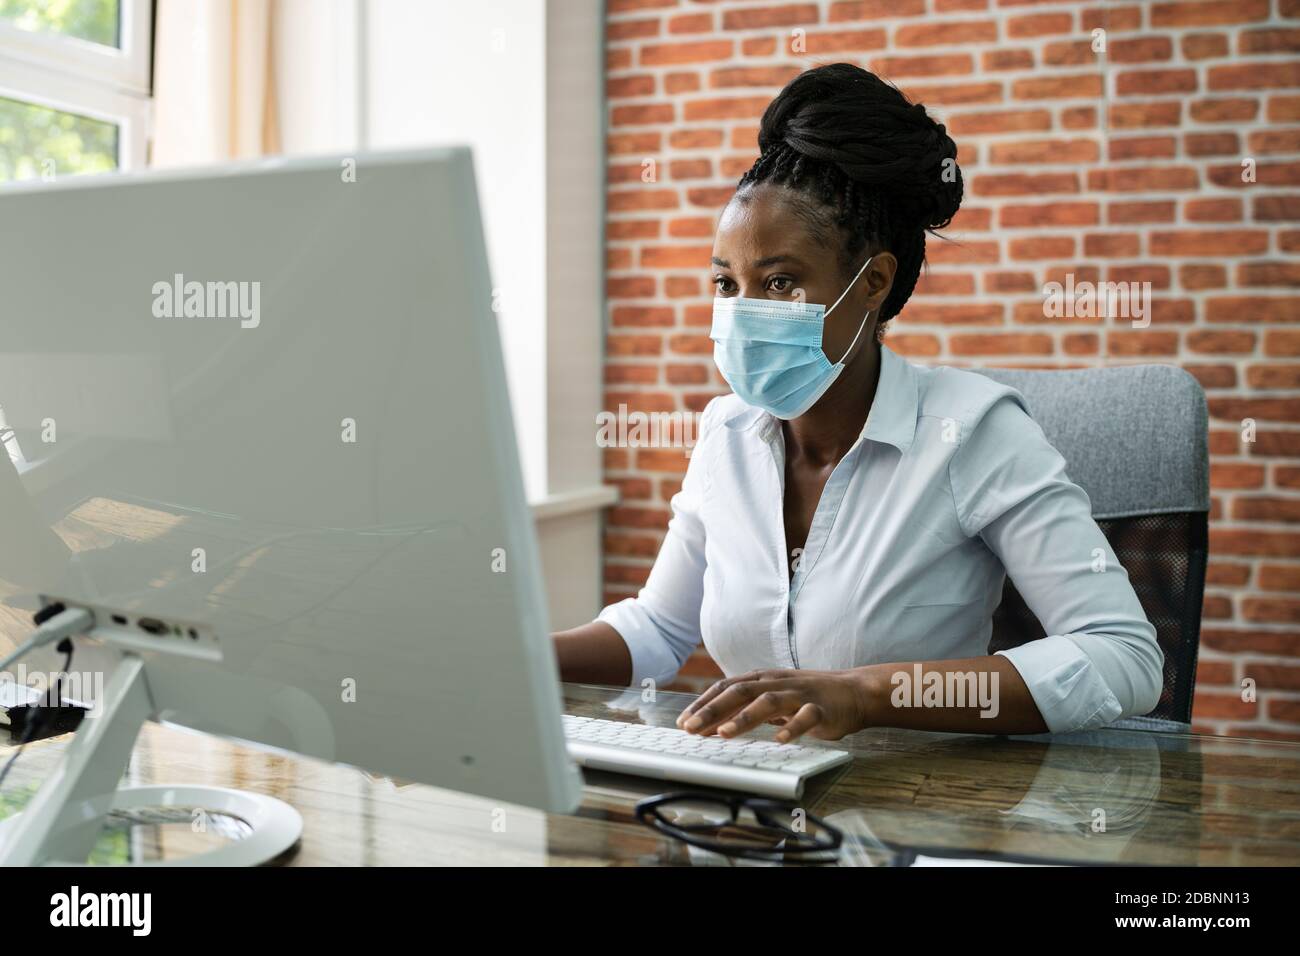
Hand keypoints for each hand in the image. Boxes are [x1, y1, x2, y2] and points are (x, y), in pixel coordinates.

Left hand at [675, 668, 877, 742]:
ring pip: (769, 702)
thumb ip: (745, 707)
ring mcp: (799, 694)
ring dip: (744, 717)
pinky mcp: (822, 709)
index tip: (682, 721)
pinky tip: (780, 739)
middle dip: (713, 710)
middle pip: (740, 692)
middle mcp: (777, 682)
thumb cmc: (806, 696)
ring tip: (724, 734)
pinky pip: (806, 717)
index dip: (703, 703)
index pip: (726, 687)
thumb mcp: (772, 698)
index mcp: (762, 679)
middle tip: (690, 728)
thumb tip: (710, 725)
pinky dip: (793, 727)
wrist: (853, 692)